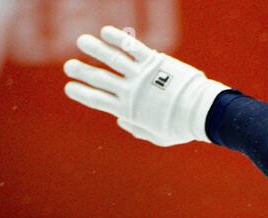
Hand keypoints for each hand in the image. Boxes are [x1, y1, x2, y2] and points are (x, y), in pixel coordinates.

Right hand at [63, 25, 228, 146]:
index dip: (81, 93)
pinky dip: (119, 38)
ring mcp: (141, 75)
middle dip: (81, 72)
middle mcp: (130, 91)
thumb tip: (120, 120)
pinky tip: (105, 31)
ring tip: (81, 40)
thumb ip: (137, 129)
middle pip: (99, 79)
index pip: (98, 100)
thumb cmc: (179, 127)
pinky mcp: (154, 61)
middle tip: (68, 66)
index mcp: (128, 111)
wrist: (199, 112)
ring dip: (94, 49)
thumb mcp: (157, 136)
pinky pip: (132, 47)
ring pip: (112, 59)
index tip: (69, 88)